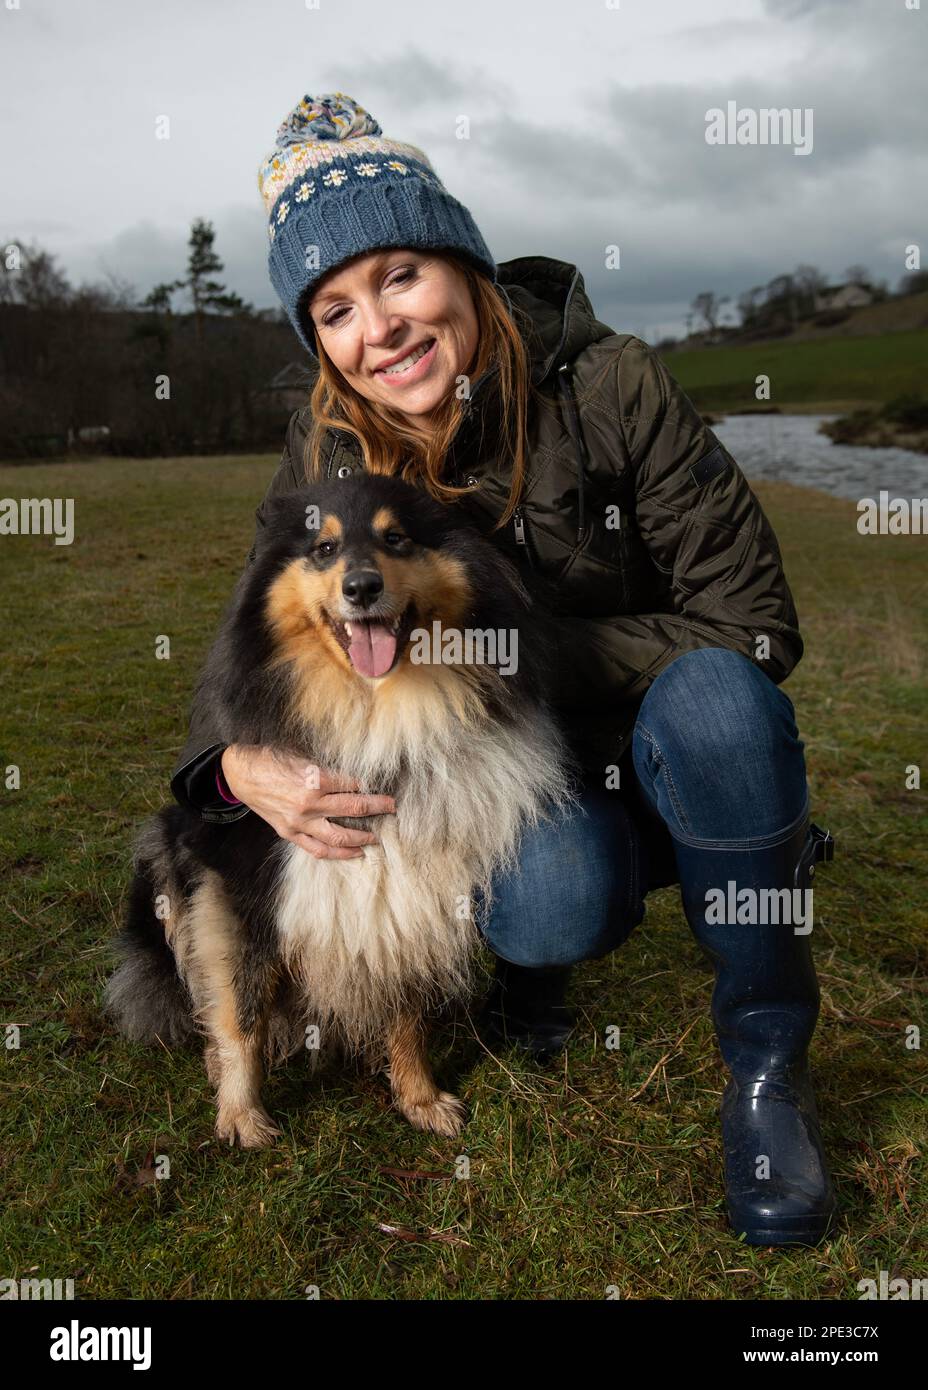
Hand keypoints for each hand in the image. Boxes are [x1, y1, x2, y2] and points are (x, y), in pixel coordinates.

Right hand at [220, 744, 395, 858]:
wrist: (240, 774)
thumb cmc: (270, 758)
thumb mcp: (300, 754)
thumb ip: (325, 767)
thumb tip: (350, 774)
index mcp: (314, 779)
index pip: (351, 786)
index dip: (367, 786)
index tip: (377, 788)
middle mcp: (309, 803)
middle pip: (353, 809)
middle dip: (376, 808)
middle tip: (392, 808)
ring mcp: (299, 822)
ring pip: (338, 836)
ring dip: (361, 838)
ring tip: (376, 838)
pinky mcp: (290, 833)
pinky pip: (317, 849)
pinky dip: (337, 854)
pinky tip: (353, 853)